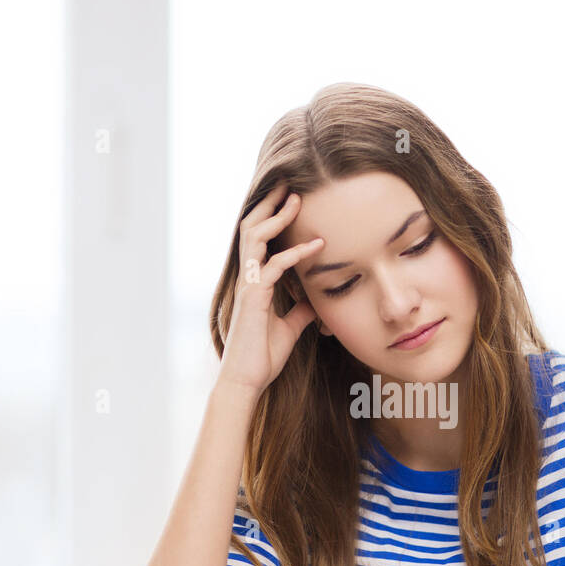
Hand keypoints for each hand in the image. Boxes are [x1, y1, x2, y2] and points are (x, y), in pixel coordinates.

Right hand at [217, 180, 325, 394]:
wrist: (247, 381)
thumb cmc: (262, 356)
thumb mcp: (290, 328)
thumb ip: (300, 311)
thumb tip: (315, 301)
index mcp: (254, 282)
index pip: (261, 240)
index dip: (274, 218)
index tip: (292, 201)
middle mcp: (248, 278)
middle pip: (253, 228)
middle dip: (270, 204)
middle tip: (289, 184)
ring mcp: (249, 286)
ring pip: (256, 237)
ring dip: (277, 216)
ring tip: (296, 199)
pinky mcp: (254, 298)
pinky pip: (274, 266)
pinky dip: (296, 254)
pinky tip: (317, 246)